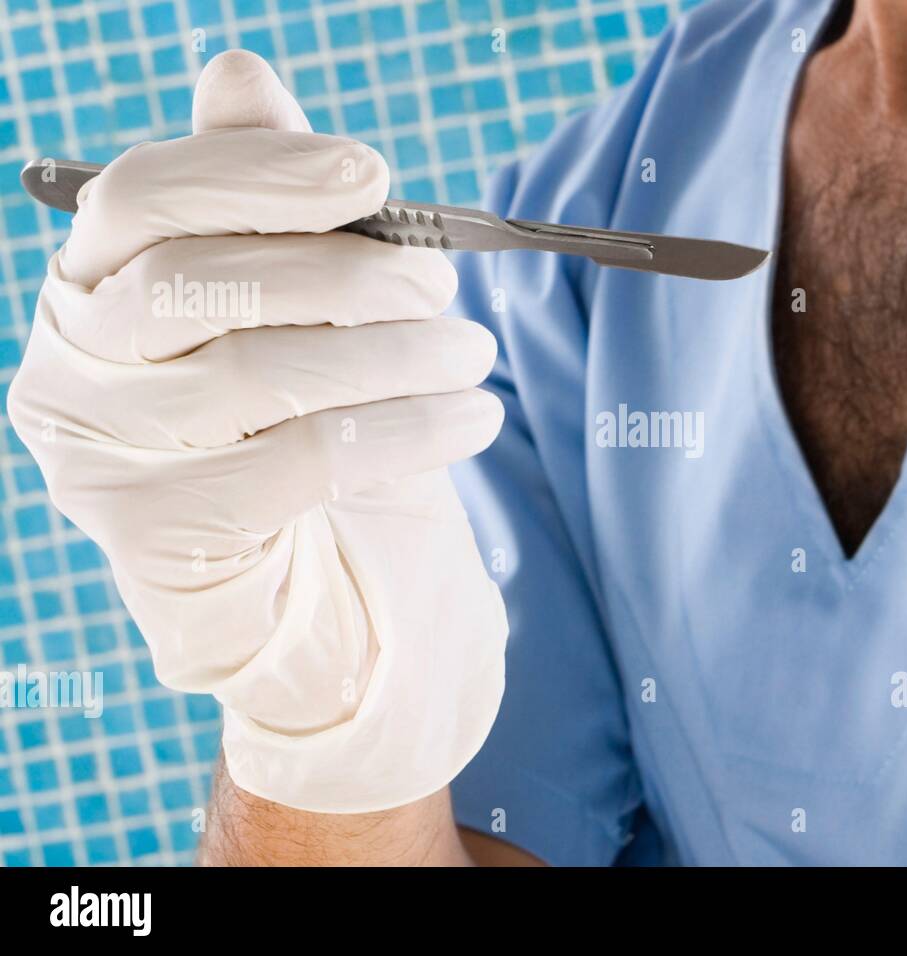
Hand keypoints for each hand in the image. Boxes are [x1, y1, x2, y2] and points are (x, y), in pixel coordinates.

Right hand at [7, 51, 508, 812]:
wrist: (311, 598)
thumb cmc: (300, 435)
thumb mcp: (295, 318)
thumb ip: (264, 204)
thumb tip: (239, 73)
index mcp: (94, 289)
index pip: (147, 200)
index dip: (261, 173)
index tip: (371, 173)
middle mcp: (72, 369)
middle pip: (203, 282)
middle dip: (353, 275)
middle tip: (447, 289)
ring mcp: (104, 461)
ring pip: (261, 372)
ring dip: (399, 352)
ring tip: (474, 354)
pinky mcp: (164, 539)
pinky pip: (303, 459)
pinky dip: (409, 429)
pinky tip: (472, 420)